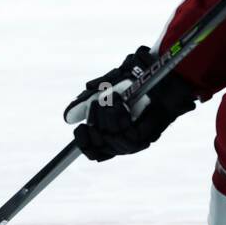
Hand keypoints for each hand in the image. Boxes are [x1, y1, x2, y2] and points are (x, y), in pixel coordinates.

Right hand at [63, 46, 196, 161]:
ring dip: (107, 118)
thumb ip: (86, 103)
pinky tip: (121, 102)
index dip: (84, 144)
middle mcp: (124, 141)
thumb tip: (68, 118)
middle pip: (101, 147)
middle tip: (97, 102)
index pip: (94, 152)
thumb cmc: (134, 79)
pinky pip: (129, 136)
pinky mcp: (149, 135)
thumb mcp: (104, 89)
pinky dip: (121, 118)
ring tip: (111, 99)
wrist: (157, 72)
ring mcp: (137, 140)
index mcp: (111, 133)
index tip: (79, 129)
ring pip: (114, 141)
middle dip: (95, 122)